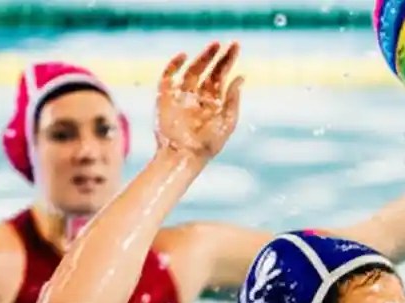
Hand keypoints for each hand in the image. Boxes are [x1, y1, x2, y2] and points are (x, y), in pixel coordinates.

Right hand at [154, 41, 243, 159]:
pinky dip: (173, 65)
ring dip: (201, 57)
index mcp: (213, 103)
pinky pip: (168, 77)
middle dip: (216, 57)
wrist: (183, 156)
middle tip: (225, 43)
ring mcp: (180, 96)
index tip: (235, 46)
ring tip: (213, 46)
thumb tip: (241, 77)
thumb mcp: (226, 122)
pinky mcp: (164, 98)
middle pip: (207, 71)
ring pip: (191, 70)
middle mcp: (197, 97)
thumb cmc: (207, 145)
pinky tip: (184, 56)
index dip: (228, 60)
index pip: (221, 76)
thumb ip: (232, 100)